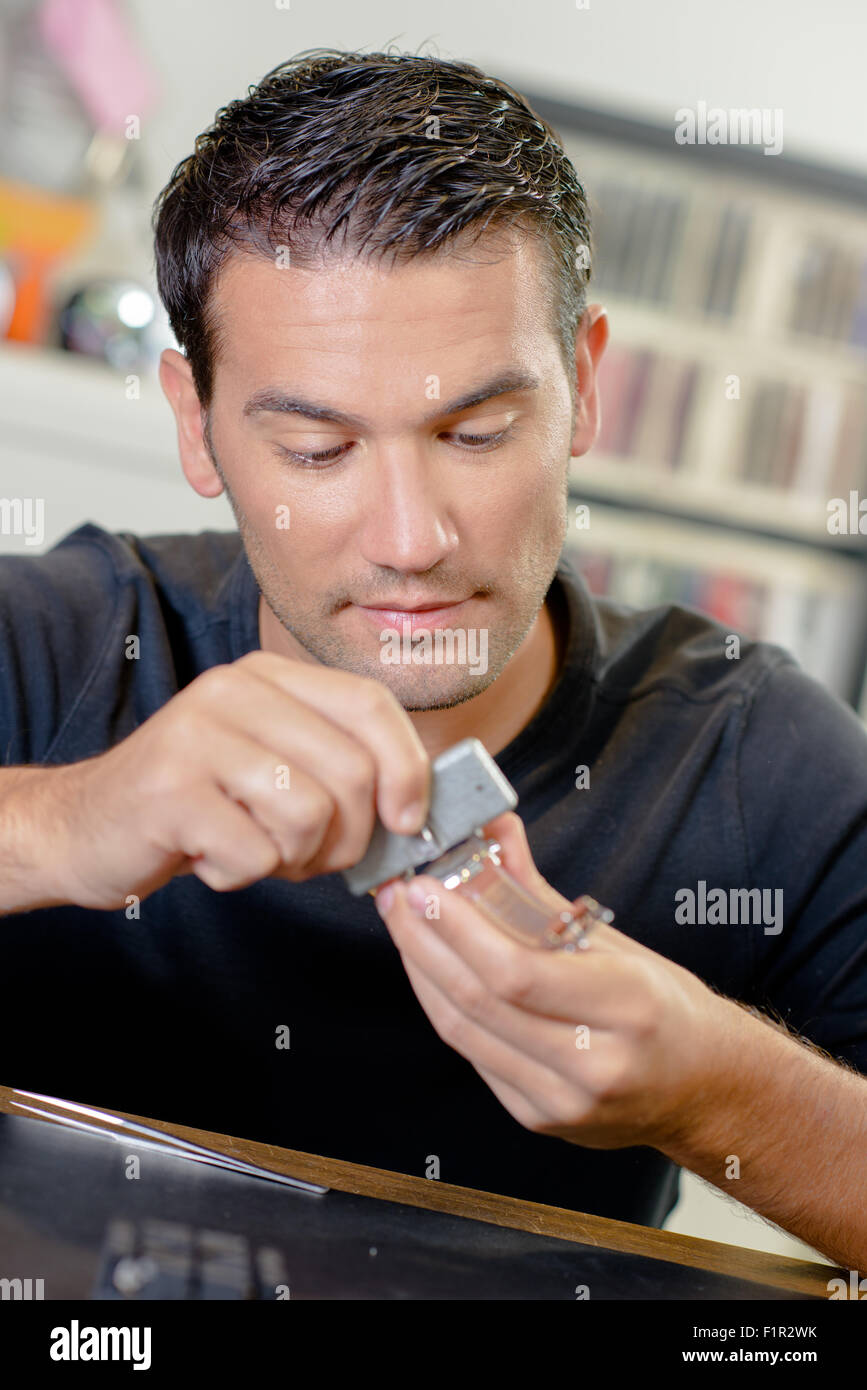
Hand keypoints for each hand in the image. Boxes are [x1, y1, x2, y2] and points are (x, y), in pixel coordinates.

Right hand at [45, 651, 428, 909]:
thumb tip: (416, 809)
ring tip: (256, 851)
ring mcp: (196, 737)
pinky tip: (210, 858)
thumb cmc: (197, 805)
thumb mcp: (270, 764)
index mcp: (266, 676)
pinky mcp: (169, 792)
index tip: (409, 819)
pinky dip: (243, 875)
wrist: (82, 826)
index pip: (370, 703)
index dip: (408, 766)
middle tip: (314, 857)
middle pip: (351, 769)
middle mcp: (231, 691)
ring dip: (296, 859)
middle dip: (352, 837)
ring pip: (309, 814)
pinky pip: (256, 853)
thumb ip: (335, 766)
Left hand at [375, 812, 729, 1150]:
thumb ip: (542, 893)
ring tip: (404, 925)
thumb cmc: (666, 1007)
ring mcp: (564, 1102)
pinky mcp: (540, 1120)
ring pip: (465, 1033)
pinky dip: (445, 1007)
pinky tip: (430, 970)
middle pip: (480, 1002)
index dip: (458, 929)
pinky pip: (474, 1057)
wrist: (704, 1089)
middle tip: (398, 897)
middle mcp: (595, 1064)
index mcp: (627, 1008)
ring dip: (423, 973)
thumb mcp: (619, 942)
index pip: (518, 972)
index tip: (425, 889)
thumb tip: (495, 832)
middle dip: (424, 943)